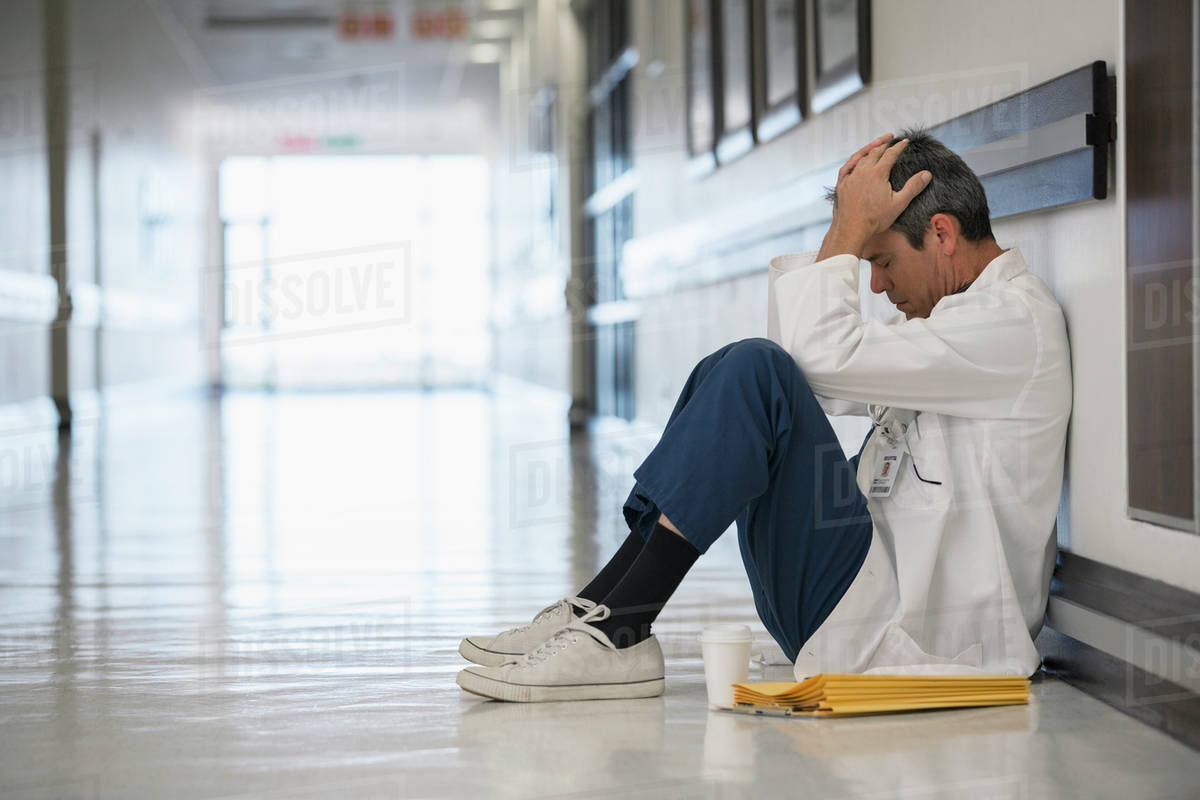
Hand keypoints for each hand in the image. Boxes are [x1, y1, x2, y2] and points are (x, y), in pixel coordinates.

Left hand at [818, 135, 931, 259]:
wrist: (851, 229)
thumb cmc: (875, 219)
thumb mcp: (899, 203)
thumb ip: (913, 187)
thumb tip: (927, 174)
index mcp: (878, 173)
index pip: (891, 154)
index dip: (899, 146)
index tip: (905, 141)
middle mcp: (863, 171)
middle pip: (875, 152)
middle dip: (885, 144)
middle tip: (891, 139)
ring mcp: (850, 177)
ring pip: (860, 157)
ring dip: (870, 148)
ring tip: (876, 144)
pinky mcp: (841, 184)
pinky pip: (847, 167)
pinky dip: (853, 160)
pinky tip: (857, 159)